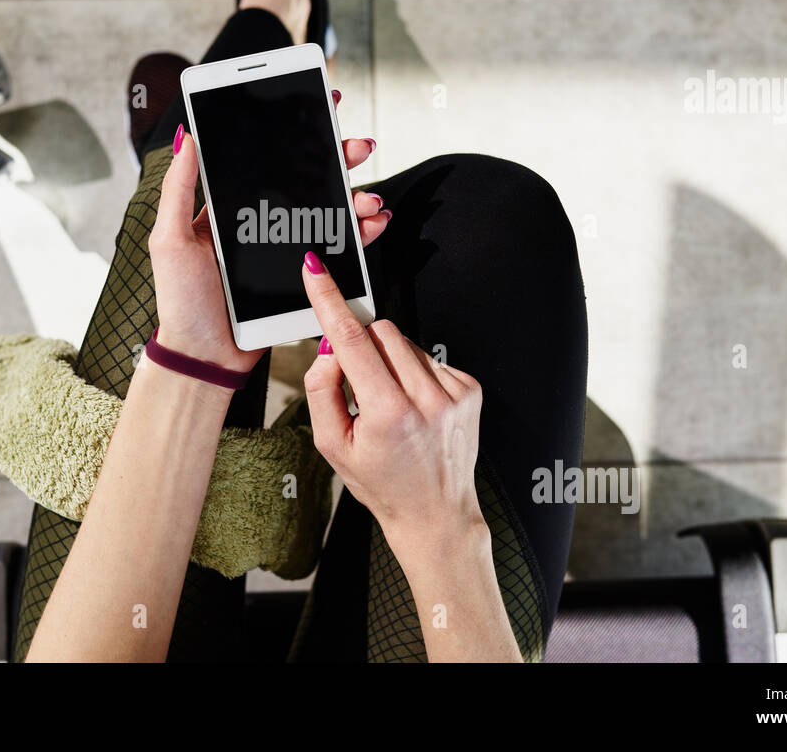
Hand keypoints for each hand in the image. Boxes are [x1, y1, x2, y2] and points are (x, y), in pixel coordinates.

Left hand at [150, 90, 387, 372]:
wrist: (203, 356)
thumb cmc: (181, 299)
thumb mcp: (169, 237)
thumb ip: (179, 187)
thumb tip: (187, 134)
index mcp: (231, 205)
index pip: (268, 157)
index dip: (297, 129)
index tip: (323, 102)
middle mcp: (263, 220)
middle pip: (310, 176)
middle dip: (339, 156)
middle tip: (358, 145)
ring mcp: (287, 246)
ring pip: (331, 208)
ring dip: (357, 195)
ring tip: (368, 197)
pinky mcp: (305, 274)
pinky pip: (340, 247)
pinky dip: (363, 232)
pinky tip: (374, 222)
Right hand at [299, 254, 486, 557]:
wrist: (436, 515)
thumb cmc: (383, 485)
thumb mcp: (333, 446)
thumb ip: (321, 391)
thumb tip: (328, 349)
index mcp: (389, 414)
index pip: (352, 340)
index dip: (330, 301)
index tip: (317, 272)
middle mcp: (426, 399)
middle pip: (381, 331)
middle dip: (362, 345)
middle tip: (358, 382)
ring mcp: (453, 392)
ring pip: (405, 342)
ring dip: (389, 361)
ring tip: (391, 404)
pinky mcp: (469, 389)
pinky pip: (429, 357)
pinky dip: (413, 373)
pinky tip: (413, 407)